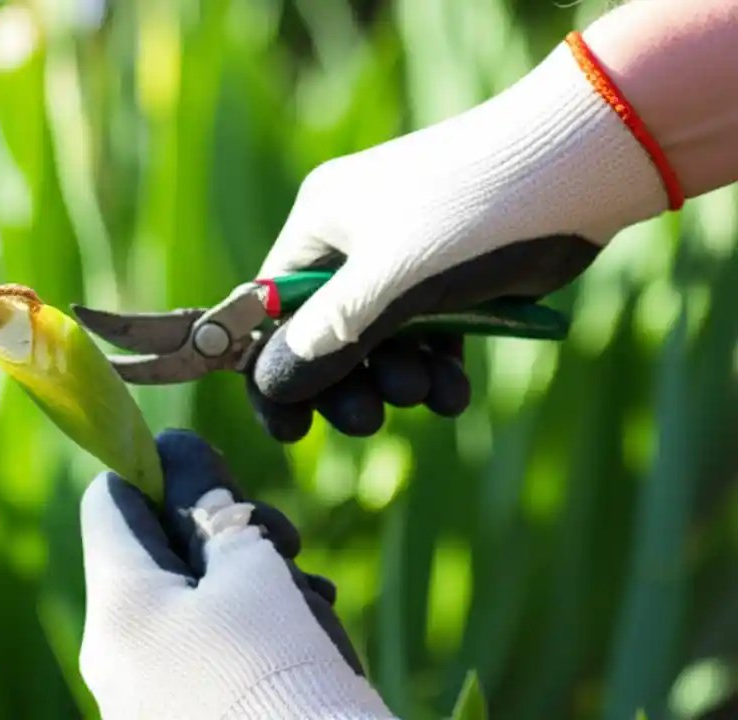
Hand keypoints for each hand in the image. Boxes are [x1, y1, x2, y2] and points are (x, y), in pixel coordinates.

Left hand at [79, 430, 393, 718]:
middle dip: (226, 536)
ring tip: (311, 603)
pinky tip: (308, 642)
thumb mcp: (251, 572)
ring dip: (255, 586)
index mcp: (117, 608)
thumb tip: (174, 449)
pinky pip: (209, 660)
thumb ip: (208, 506)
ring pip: (194, 607)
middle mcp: (116, 658)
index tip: (223, 481)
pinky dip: (256, 638)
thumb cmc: (279, 675)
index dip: (160, 473)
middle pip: (158, 555)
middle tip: (287, 546)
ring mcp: (148, 702)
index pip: (111, 501)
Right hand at [247, 38, 671, 441]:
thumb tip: (269, 384)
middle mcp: (353, 234)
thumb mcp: (392, 282)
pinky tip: (454, 394)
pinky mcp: (451, 270)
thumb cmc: (477, 211)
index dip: (274, 371)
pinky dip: (435, 366)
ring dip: (398, 379)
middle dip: (347, 381)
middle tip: (368, 422)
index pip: (270, 309)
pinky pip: (424, 333)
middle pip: (324, 330)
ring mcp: (404, 252)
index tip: (293, 430)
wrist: (587, 160)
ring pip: (379, 338)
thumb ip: (328, 335)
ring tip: (431, 398)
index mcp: (320, 220)